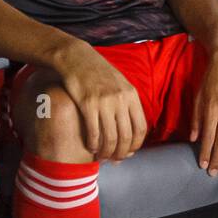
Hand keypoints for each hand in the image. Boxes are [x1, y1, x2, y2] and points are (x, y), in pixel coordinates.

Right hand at [56, 43, 146, 161]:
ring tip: (102, 156)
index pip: (140, 128)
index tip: (129, 152)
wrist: (76, 57)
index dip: (136, 145)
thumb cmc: (98, 72)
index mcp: (131, 95)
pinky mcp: (87, 104)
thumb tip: (133, 129)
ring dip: (106, 152)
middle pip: (126, 136)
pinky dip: (93, 144)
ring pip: (110, 137)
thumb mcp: (120, 83)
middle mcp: (120, 99)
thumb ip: (128, 104)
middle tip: (115, 160)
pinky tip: (90, 147)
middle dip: (121, 153)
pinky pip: (93, 132)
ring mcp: (104, 102)